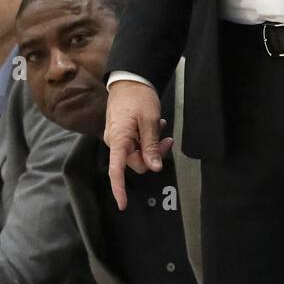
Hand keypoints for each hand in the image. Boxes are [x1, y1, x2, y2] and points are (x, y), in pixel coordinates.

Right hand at [105, 81, 168, 209]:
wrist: (130, 78)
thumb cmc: (138, 97)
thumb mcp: (149, 120)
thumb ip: (151, 146)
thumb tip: (154, 167)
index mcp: (118, 139)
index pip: (116, 170)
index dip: (119, 189)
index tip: (123, 205)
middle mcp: (115, 141)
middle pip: (135, 162)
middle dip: (153, 155)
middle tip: (168, 140)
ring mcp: (118, 137)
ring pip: (138, 152)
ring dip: (152, 144)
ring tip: (160, 126)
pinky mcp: (122, 133)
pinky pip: (136, 143)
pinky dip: (147, 138)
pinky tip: (154, 125)